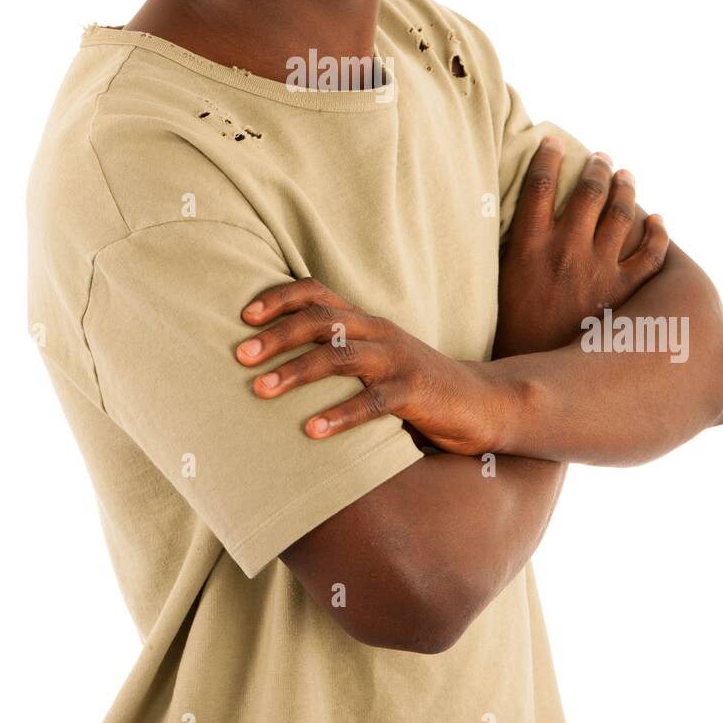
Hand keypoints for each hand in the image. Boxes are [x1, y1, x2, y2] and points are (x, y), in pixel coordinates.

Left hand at [235, 278, 513, 457]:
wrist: (482, 403)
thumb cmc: (415, 386)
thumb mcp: (375, 363)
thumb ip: (338, 358)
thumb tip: (276, 370)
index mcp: (365, 321)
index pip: (317, 292)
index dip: (280, 298)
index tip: (244, 316)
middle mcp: (379, 332)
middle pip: (321, 319)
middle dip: (277, 335)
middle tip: (240, 355)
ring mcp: (398, 360)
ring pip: (340, 356)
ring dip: (296, 371)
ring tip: (261, 390)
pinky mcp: (415, 392)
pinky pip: (372, 402)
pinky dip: (340, 415)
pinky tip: (312, 431)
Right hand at [492, 138, 668, 359]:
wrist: (532, 375)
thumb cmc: (509, 328)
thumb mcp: (500, 279)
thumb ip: (514, 245)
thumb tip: (521, 212)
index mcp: (530, 246)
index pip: (541, 185)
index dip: (549, 157)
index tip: (553, 142)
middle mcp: (567, 251)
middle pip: (589, 192)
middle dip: (596, 167)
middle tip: (601, 157)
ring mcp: (599, 271)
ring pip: (623, 214)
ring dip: (626, 188)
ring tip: (625, 175)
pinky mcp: (623, 293)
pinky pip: (652, 254)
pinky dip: (659, 233)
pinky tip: (658, 220)